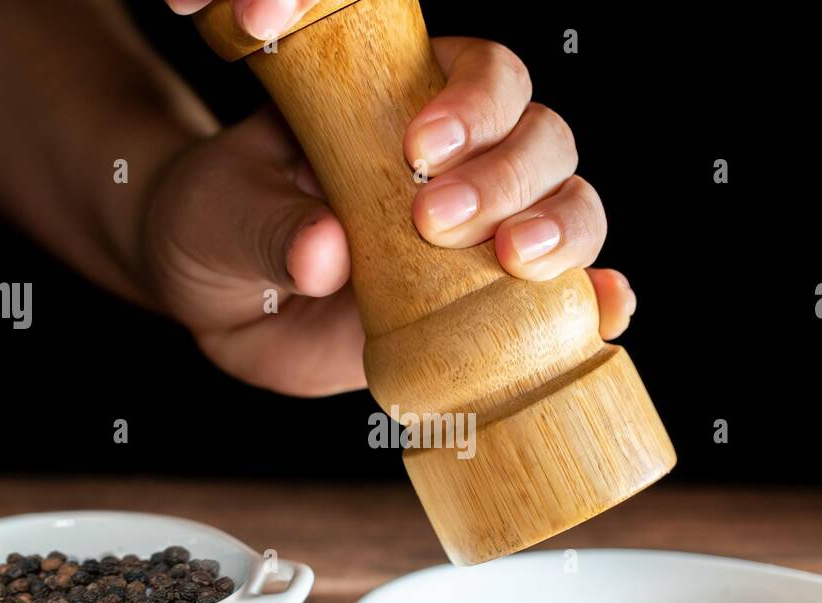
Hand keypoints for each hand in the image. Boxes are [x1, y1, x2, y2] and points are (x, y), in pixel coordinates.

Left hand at [155, 0, 635, 395]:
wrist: (223, 297)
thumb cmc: (222, 226)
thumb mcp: (222, 212)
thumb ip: (267, 224)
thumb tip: (325, 251)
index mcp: (405, 103)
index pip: (482, 74)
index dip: (473, 101)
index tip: (419, 147)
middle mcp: (462, 163)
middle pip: (543, 139)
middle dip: (508, 175)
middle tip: (438, 222)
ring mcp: (485, 238)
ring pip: (571, 209)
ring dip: (561, 231)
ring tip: (513, 264)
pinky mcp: (492, 309)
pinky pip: (567, 299)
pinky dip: (596, 300)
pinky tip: (599, 309)